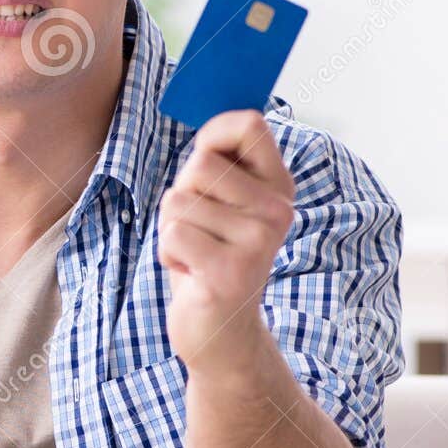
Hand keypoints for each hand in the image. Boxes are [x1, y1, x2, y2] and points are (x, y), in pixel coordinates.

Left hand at [157, 110, 295, 368]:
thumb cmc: (210, 257)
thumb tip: (221, 114)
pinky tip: (192, 273)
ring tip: (196, 253)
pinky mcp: (229, 271)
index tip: (206, 163)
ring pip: (178, 201)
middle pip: (200, 166)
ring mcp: (257, 242)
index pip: (249, 125)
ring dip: (173, 229)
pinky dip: (168, 254)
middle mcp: (277, 212)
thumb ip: (222, 161)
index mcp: (279, 188)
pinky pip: (172, 234)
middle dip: (183, 196)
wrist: (222, 334)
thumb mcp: (222, 204)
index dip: (213, 135)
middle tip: (201, 230)